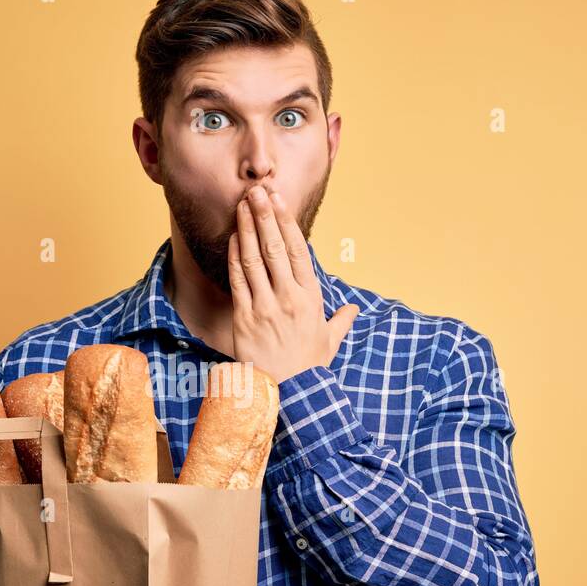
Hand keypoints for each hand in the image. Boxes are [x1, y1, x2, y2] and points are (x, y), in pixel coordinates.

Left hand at [227, 183, 358, 383]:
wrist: (289, 394)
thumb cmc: (309, 367)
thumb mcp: (329, 342)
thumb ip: (341, 321)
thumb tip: (354, 310)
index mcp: (311, 298)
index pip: (299, 251)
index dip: (287, 223)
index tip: (279, 201)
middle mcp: (289, 298)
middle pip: (276, 248)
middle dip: (265, 216)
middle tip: (256, 191)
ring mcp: (265, 307)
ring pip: (254, 259)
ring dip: (247, 229)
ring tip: (242, 205)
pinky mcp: (245, 318)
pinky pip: (239, 281)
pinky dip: (235, 257)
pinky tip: (232, 238)